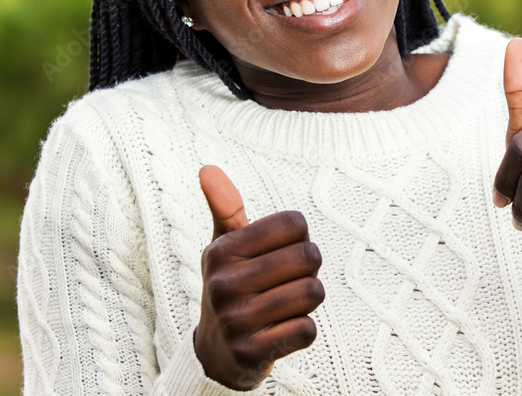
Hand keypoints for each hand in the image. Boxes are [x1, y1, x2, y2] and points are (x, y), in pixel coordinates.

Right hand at [194, 165, 324, 389]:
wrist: (217, 353)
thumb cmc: (231, 286)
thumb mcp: (224, 247)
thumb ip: (225, 207)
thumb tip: (208, 168)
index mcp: (222, 251)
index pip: (294, 223)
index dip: (299, 237)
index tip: (282, 252)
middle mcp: (224, 284)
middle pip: (308, 256)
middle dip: (308, 269)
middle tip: (288, 280)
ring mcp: (236, 321)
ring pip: (313, 293)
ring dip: (308, 300)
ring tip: (286, 304)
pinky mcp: (251, 353)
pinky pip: (307, 330)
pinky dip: (303, 329)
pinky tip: (282, 330)